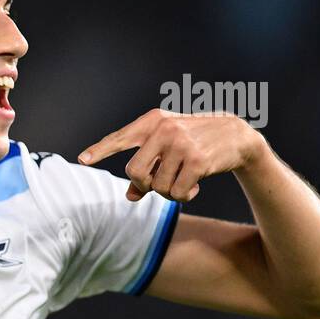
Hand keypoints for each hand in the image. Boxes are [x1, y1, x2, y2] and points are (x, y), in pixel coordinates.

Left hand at [78, 109, 265, 201]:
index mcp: (152, 122)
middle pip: (134, 172)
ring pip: (157, 186)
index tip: (83, 159)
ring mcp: (181, 145)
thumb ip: (148, 169)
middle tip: (159, 182)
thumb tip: (130, 196)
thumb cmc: (194, 143)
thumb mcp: (168, 150)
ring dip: (168, 192)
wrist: (236, 136)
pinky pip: (177, 193)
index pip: (120, 138)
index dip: (101, 150)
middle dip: (145, 184)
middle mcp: (164, 130)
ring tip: (182, 181)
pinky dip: (184, 196)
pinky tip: (195, 186)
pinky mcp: (197, 161)